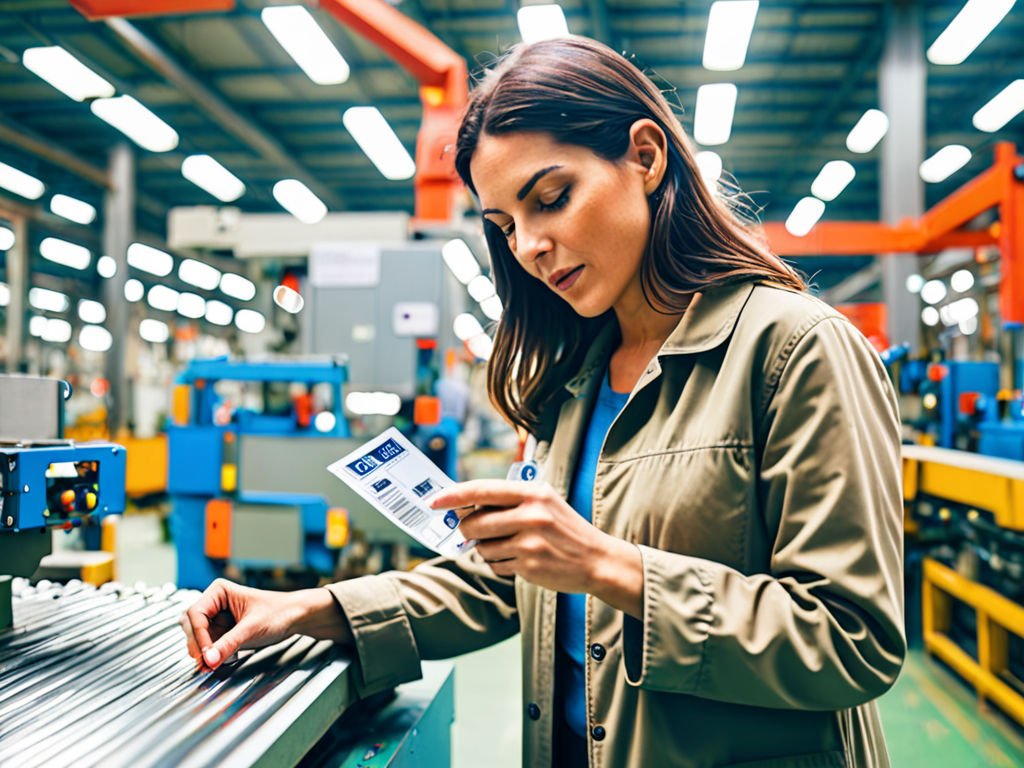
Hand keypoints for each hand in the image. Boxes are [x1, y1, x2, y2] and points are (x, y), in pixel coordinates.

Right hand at [180, 579, 351, 669]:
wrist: (296, 617)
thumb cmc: (279, 612)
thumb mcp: (252, 629)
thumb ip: (229, 644)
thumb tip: (209, 659)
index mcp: (220, 591)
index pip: (196, 614)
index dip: (199, 636)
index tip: (206, 654)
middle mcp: (215, 603)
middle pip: (192, 625)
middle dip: (198, 645)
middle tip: (205, 663)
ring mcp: (218, 618)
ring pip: (198, 637)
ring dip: (203, 652)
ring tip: (211, 665)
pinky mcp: (223, 631)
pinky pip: (210, 644)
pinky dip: (211, 655)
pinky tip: (218, 662)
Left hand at [430, 480, 642, 616]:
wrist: (598, 560)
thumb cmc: (567, 530)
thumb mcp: (544, 502)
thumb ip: (509, 501)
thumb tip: (466, 506)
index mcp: (532, 493)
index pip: (482, 490)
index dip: (454, 495)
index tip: (434, 501)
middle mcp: (530, 514)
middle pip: (475, 522)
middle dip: (467, 530)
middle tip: (474, 532)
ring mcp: (529, 541)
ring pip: (482, 547)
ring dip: (487, 550)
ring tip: (510, 547)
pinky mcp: (529, 565)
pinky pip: (495, 566)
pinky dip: (499, 565)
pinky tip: (519, 560)